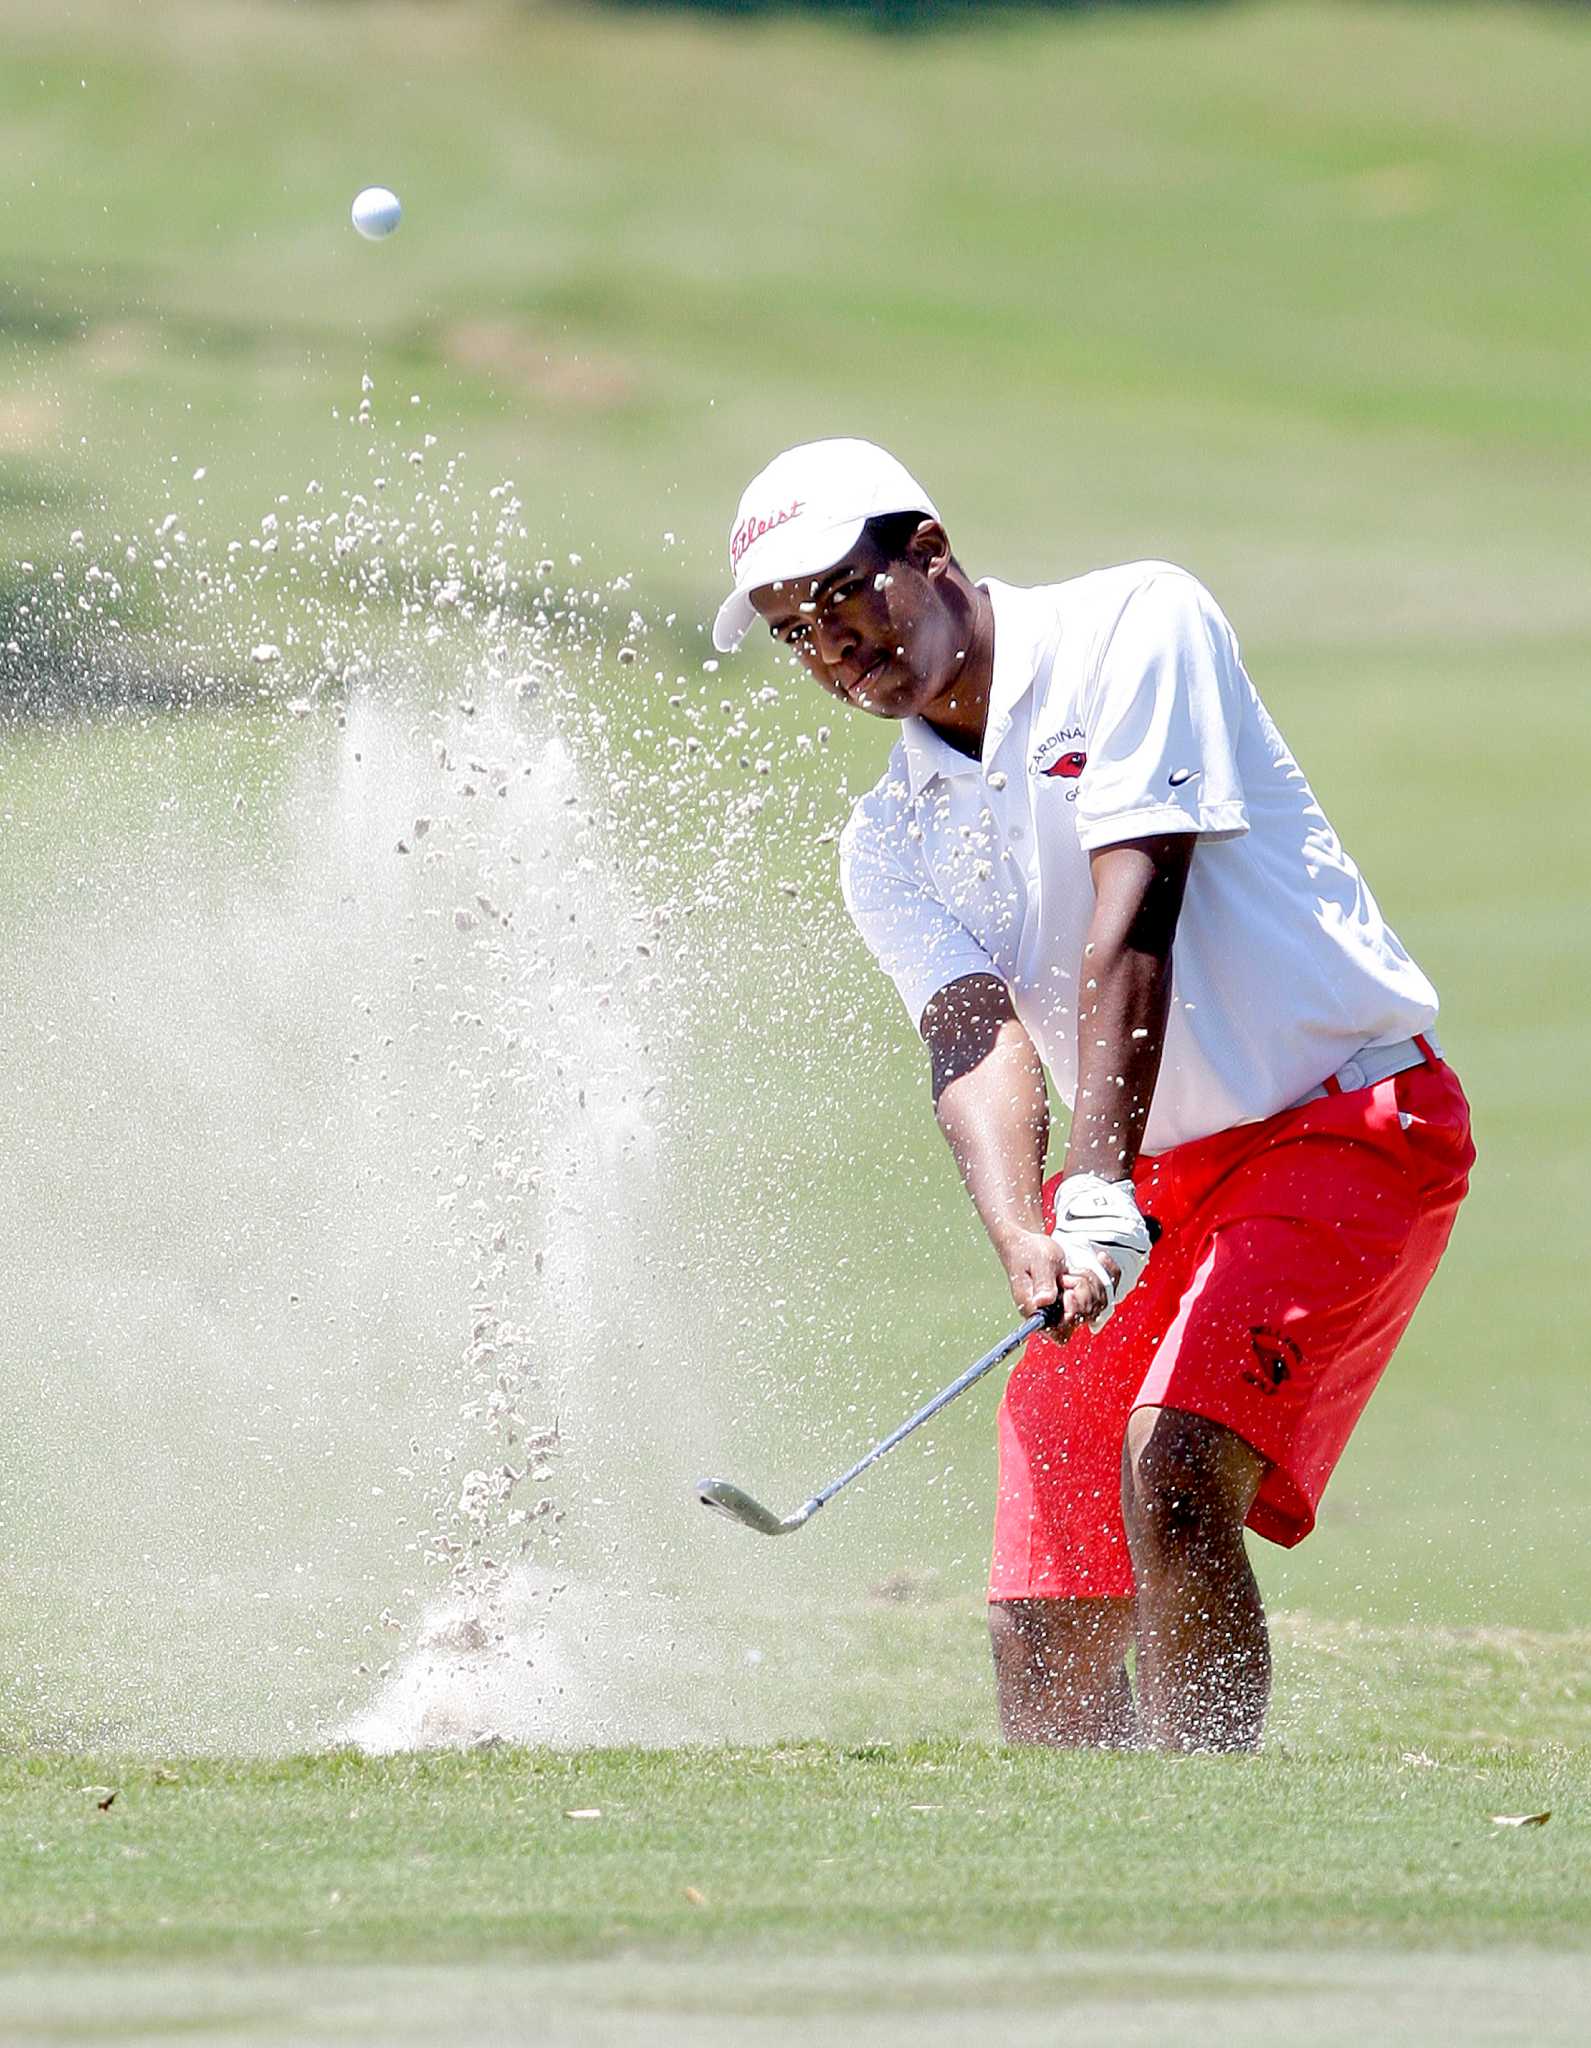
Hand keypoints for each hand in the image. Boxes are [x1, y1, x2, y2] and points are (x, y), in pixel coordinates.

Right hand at [997, 1228, 1118, 1339]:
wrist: (1030, 1246)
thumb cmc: (1029, 1254)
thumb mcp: (1037, 1263)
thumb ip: (1042, 1282)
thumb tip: (1043, 1301)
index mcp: (1038, 1312)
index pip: (1061, 1331)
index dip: (1071, 1314)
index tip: (1068, 1292)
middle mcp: (1056, 1315)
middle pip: (1085, 1316)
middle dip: (1082, 1291)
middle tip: (1065, 1276)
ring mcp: (1073, 1307)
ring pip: (1099, 1304)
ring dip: (1091, 1281)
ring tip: (1071, 1271)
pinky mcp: (1084, 1297)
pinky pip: (1109, 1291)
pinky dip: (1108, 1272)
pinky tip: (1100, 1258)